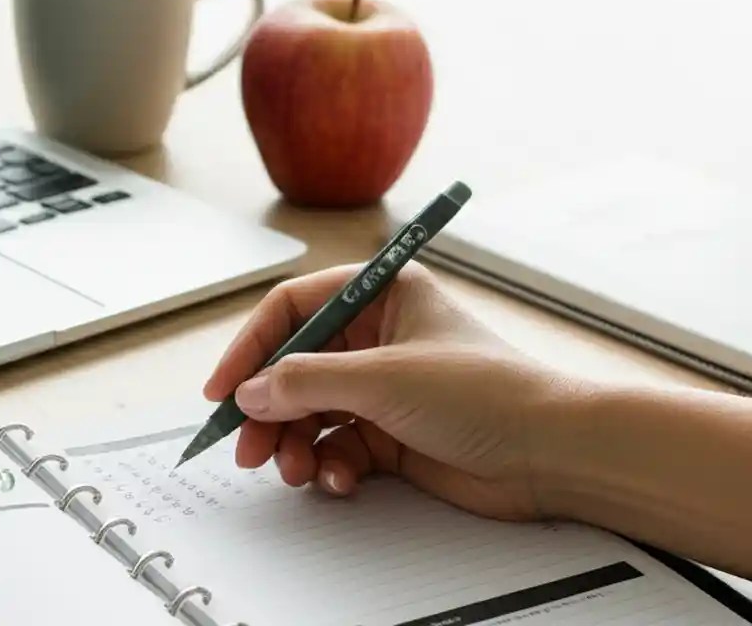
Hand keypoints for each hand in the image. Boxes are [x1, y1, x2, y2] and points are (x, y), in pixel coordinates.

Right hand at [204, 261, 583, 520]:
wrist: (553, 454)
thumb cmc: (488, 393)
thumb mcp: (384, 378)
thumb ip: (306, 382)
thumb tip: (249, 393)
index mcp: (379, 296)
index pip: (292, 310)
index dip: (251, 347)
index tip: (223, 389)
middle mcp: (376, 337)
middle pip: (292, 367)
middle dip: (267, 409)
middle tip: (246, 447)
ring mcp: (381, 387)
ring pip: (308, 412)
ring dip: (293, 444)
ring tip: (294, 470)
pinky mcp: (390, 434)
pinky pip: (335, 446)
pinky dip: (328, 465)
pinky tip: (339, 480)